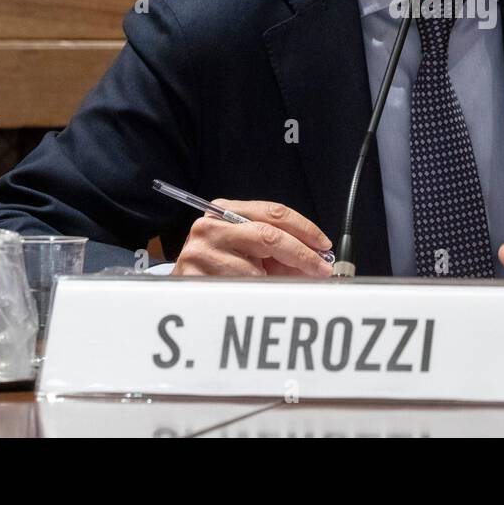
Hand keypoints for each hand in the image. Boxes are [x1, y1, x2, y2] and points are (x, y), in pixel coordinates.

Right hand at [171, 200, 333, 277]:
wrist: (180, 286)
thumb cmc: (218, 264)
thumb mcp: (248, 248)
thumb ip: (279, 249)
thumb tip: (317, 259)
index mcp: (225, 210)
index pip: (273, 212)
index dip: (304, 228)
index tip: (323, 244)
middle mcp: (211, 226)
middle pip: (269, 235)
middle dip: (301, 254)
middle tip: (321, 268)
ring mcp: (201, 251)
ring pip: (256, 269)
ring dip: (276, 280)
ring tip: (280, 284)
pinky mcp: (195, 278)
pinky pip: (240, 289)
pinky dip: (256, 293)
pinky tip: (256, 294)